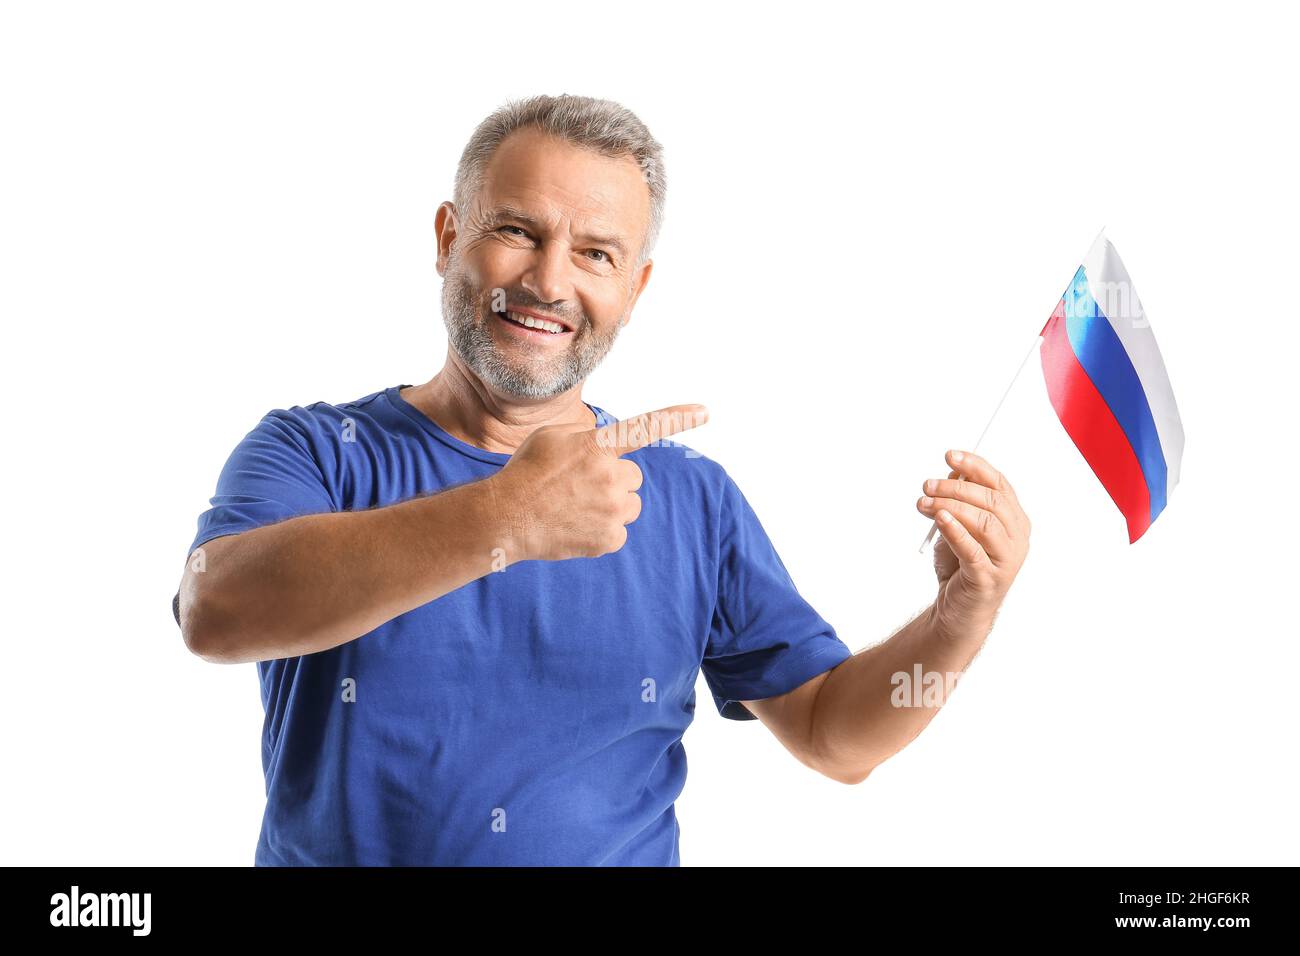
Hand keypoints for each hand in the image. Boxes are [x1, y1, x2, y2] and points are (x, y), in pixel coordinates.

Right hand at [492, 404, 707, 561]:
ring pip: (629, 505)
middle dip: (614, 480)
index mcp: (597, 446)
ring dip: (611, 505)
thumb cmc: (526, 472)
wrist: (506, 517)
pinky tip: (575, 526)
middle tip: (581, 486)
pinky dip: (602, 530)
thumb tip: (605, 444)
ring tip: (576, 507)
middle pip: (633, 477)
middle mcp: (611, 475)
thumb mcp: (552, 437)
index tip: (706, 411)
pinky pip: (618, 531)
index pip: (644, 428)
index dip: (676, 418)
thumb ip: (587, 435)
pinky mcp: (609, 538)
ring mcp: (612, 509)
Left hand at [916, 450, 1030, 637]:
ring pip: (985, 523)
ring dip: (952, 507)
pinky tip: (940, 518)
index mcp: (1014, 520)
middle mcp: (1017, 538)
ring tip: (924, 503)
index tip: (949, 455)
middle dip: (956, 488)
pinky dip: (955, 531)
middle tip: (926, 485)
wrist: (959, 609)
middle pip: (992, 501)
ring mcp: (1006, 559)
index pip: (999, 484)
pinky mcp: (988, 579)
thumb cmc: (962, 564)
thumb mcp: (960, 526)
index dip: (975, 466)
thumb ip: (960, 501)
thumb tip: (952, 473)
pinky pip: (973, 550)